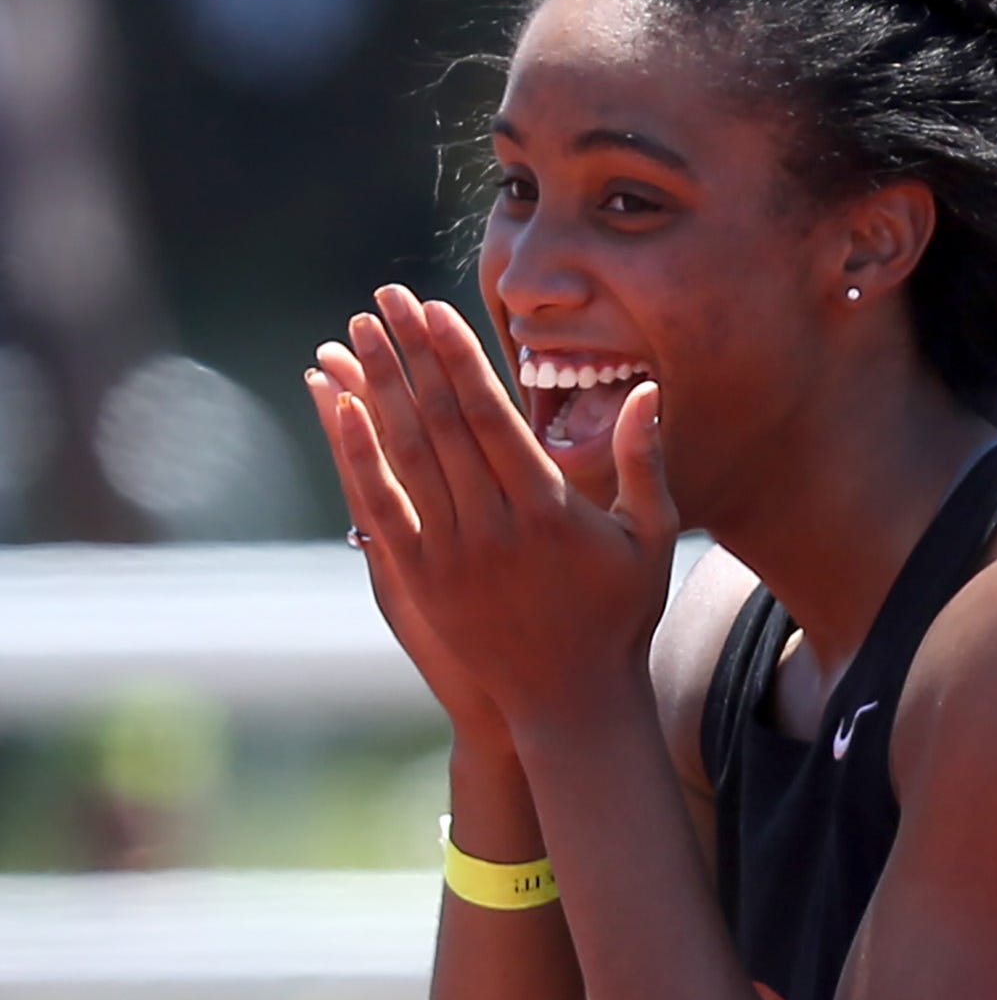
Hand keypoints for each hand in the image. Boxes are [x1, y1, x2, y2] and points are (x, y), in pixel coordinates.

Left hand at [308, 286, 677, 739]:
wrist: (572, 701)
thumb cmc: (620, 614)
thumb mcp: (651, 537)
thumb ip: (644, 461)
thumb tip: (646, 389)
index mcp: (550, 508)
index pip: (490, 413)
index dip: (456, 355)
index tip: (431, 308)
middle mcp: (495, 527)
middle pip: (440, 421)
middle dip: (408, 352)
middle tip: (383, 298)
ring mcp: (453, 556)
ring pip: (405, 454)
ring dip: (377, 387)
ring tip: (356, 335)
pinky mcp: (423, 582)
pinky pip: (383, 506)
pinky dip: (359, 456)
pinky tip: (342, 409)